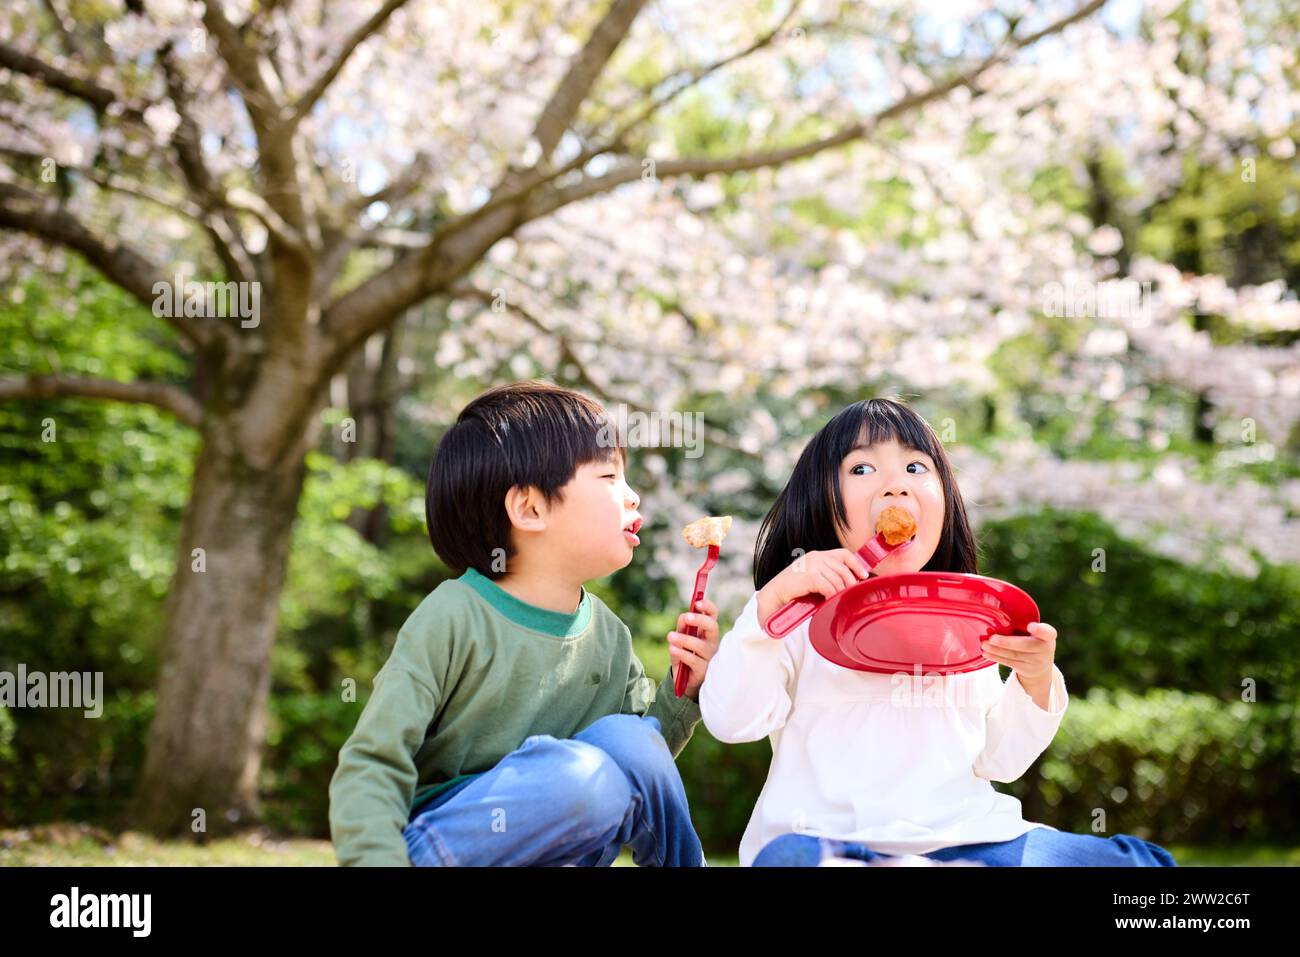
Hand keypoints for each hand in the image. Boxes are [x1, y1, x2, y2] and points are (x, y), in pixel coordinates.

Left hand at [667, 598, 720, 700]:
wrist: (686, 681)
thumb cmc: (686, 655)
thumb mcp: (681, 639)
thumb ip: (683, 628)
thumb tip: (683, 616)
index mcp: (707, 632)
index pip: (712, 615)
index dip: (708, 607)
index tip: (697, 603)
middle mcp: (712, 642)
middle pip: (712, 627)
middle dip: (700, 620)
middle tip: (686, 617)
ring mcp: (709, 657)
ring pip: (700, 645)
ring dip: (684, 639)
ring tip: (670, 636)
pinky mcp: (703, 670)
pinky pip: (693, 660)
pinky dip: (681, 653)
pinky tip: (672, 649)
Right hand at [756, 548, 871, 622]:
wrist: (774, 595)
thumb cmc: (794, 591)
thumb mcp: (813, 578)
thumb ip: (828, 576)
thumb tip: (849, 583)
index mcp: (817, 555)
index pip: (843, 554)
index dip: (856, 564)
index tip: (863, 575)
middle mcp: (815, 557)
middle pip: (843, 569)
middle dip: (850, 583)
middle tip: (849, 595)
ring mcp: (811, 565)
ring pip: (836, 580)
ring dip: (839, 592)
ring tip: (836, 600)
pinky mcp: (808, 576)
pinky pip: (828, 586)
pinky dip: (831, 594)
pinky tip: (829, 600)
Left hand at [982, 621, 1057, 685]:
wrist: (1041, 664)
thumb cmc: (1033, 640)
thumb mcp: (1035, 632)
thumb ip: (1022, 625)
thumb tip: (996, 619)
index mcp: (1048, 636)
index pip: (1048, 633)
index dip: (1040, 630)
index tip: (1031, 626)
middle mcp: (1045, 650)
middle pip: (1025, 646)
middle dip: (1007, 642)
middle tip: (992, 638)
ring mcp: (1036, 662)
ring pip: (1014, 655)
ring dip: (996, 650)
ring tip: (984, 644)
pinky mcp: (1025, 669)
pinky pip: (1009, 662)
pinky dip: (996, 657)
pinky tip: (986, 653)